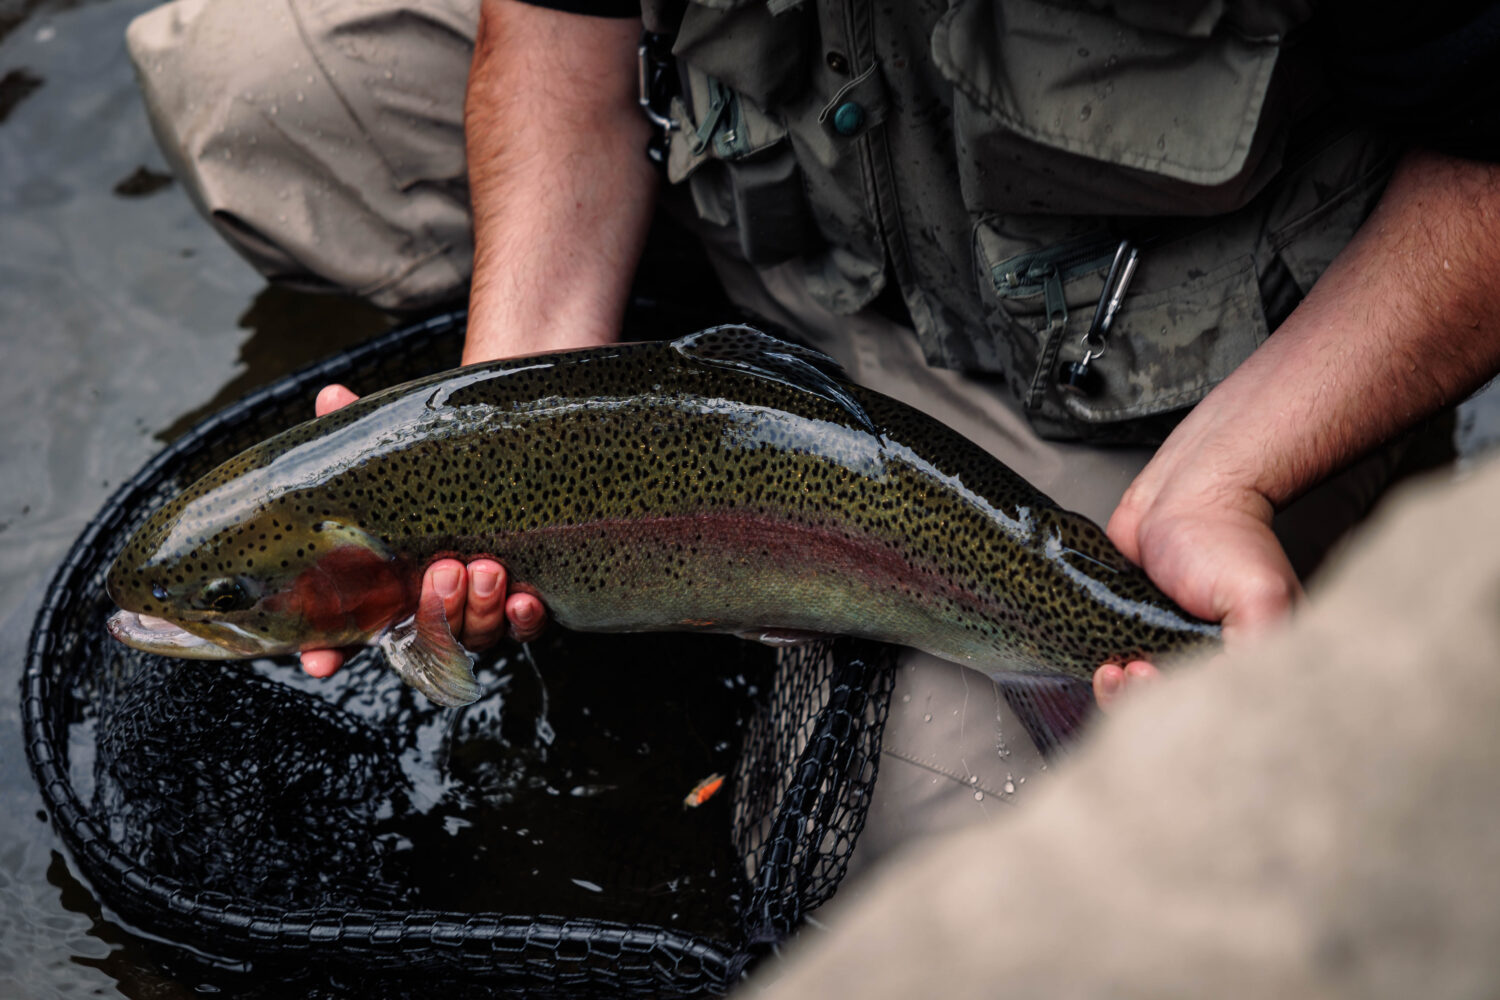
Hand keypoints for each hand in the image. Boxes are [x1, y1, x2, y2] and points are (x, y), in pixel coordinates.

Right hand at [298, 384, 547, 678]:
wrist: (516, 443)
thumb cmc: (444, 454)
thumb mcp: (402, 442)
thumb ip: (363, 431)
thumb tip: (331, 398)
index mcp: (387, 578)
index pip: (348, 628)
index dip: (329, 652)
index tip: (320, 660)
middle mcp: (432, 600)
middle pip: (423, 637)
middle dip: (431, 613)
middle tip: (442, 572)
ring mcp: (480, 603)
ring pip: (475, 635)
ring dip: (477, 611)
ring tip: (485, 568)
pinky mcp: (527, 594)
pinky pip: (525, 628)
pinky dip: (524, 620)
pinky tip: (525, 599)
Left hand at [1091, 445, 1301, 709]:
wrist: (1185, 493)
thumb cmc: (1228, 539)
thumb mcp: (1258, 597)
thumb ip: (1258, 648)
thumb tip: (1241, 696)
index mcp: (1248, 664)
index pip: (1214, 716)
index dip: (1181, 711)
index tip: (1154, 677)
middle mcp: (1211, 663)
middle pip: (1176, 716)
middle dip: (1145, 706)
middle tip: (1134, 674)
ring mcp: (1171, 654)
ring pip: (1143, 704)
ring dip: (1121, 698)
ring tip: (1114, 673)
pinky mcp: (1137, 639)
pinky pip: (1121, 679)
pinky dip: (1110, 682)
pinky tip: (1105, 667)